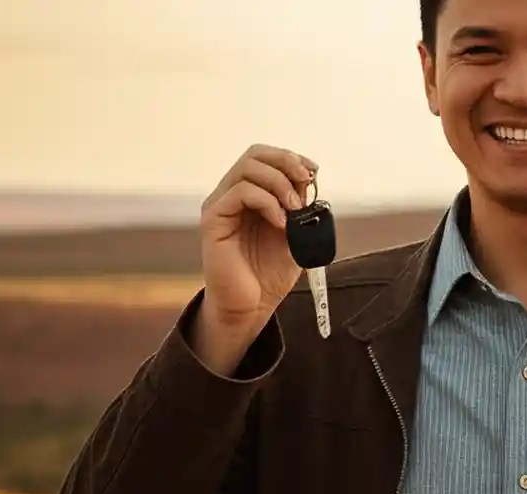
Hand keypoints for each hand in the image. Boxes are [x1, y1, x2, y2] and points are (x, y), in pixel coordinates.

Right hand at [192, 144, 318, 373]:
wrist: (251, 306)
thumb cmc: (269, 273)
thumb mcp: (296, 235)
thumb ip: (301, 209)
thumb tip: (309, 182)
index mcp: (250, 194)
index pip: (264, 157)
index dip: (290, 157)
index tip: (313, 172)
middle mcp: (231, 194)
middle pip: (254, 154)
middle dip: (286, 162)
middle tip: (306, 182)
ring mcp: (220, 206)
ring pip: (247, 169)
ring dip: (279, 183)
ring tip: (295, 208)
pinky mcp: (213, 220)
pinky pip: (239, 193)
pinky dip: (267, 202)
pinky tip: (281, 223)